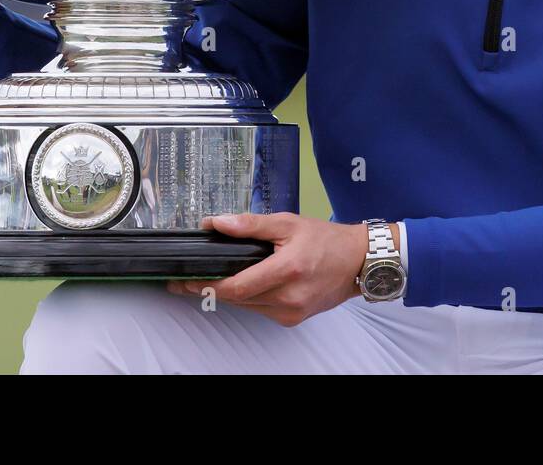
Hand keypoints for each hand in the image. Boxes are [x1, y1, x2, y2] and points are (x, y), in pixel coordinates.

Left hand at [166, 213, 369, 325]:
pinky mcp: (293, 318)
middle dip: (210, 290)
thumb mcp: (288, 223)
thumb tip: (217, 223)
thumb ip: (250, 225)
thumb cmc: (327, 240)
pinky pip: (261, 310)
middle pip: (237, 299)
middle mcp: (289, 297)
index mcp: (287, 270)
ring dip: (229, 294)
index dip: (207, 286)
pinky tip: (246, 283)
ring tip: (212, 279)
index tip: (184, 282)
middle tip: (187, 281)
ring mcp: (291, 312)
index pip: (236, 287)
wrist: (358, 261)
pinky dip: (250, 298)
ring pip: (247, 306)